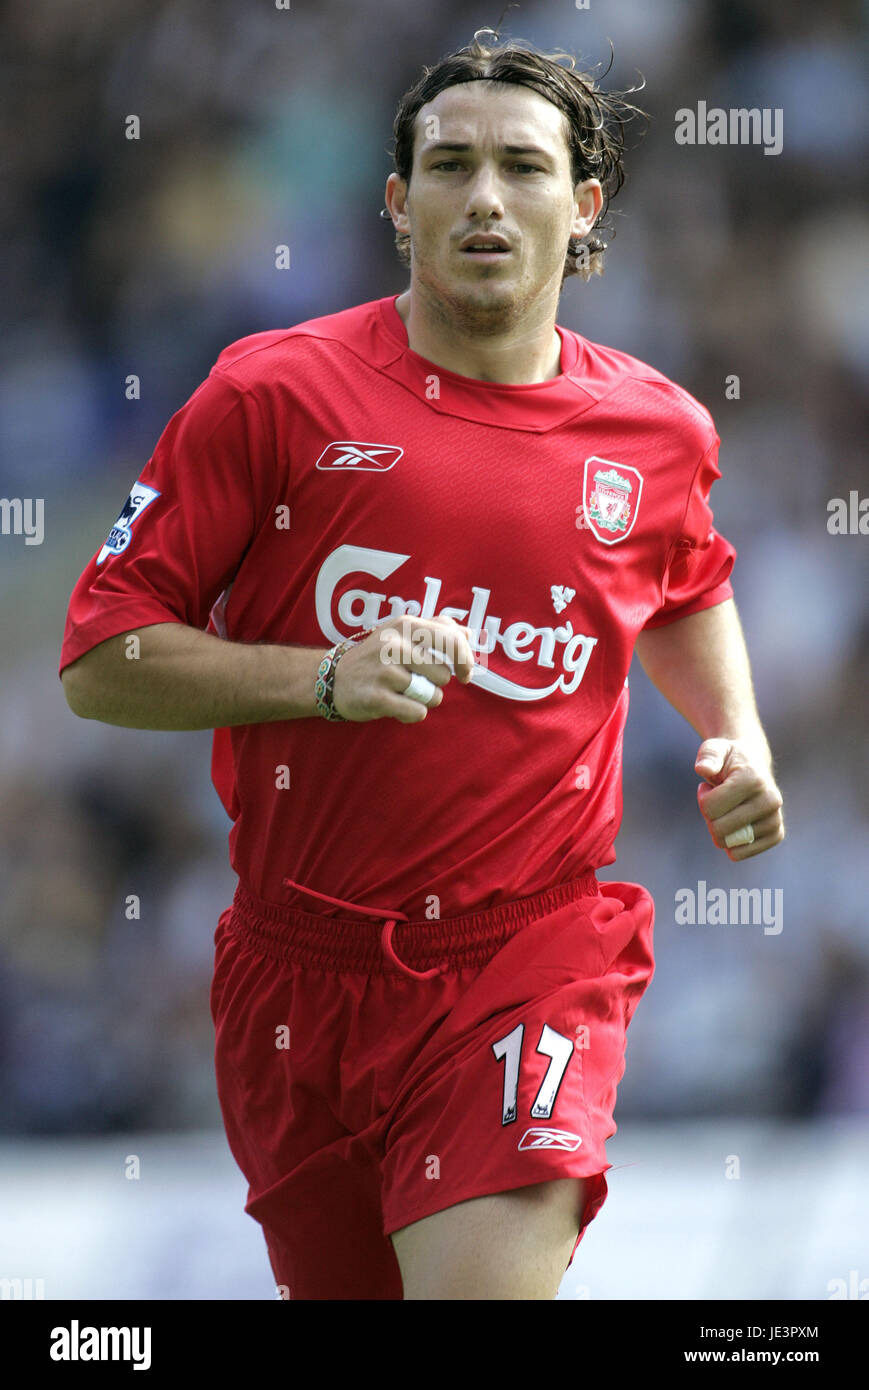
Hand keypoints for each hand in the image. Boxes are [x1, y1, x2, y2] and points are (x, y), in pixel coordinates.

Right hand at [332, 615, 476, 723]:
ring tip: (404, 693)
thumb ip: (436, 629)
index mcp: (405, 625)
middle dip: (437, 683)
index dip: (466, 660)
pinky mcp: (377, 697)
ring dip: (424, 699)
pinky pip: (417, 712)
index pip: (452, 640)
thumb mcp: (401, 633)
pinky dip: (411, 713)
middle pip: (444, 674)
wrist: (333, 678)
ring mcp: (384, 671)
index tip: (465, 674)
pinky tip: (397, 706)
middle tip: (419, 682)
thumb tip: (468, 634)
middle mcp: (394, 644)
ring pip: (432, 695)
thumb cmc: (376, 657)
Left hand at [694, 737, 783, 860]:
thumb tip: (704, 769)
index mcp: (754, 779)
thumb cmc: (729, 758)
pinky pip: (739, 854)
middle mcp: (771, 800)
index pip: (710, 808)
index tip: (710, 786)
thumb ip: (708, 756)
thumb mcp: (715, 749)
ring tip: (729, 808)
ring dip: (720, 828)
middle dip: (710, 816)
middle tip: (718, 799)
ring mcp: (776, 819)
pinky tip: (735, 823)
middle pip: (718, 829)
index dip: (702, 798)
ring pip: (728, 843)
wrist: (753, 764)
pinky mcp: (776, 835)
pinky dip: (729, 842)